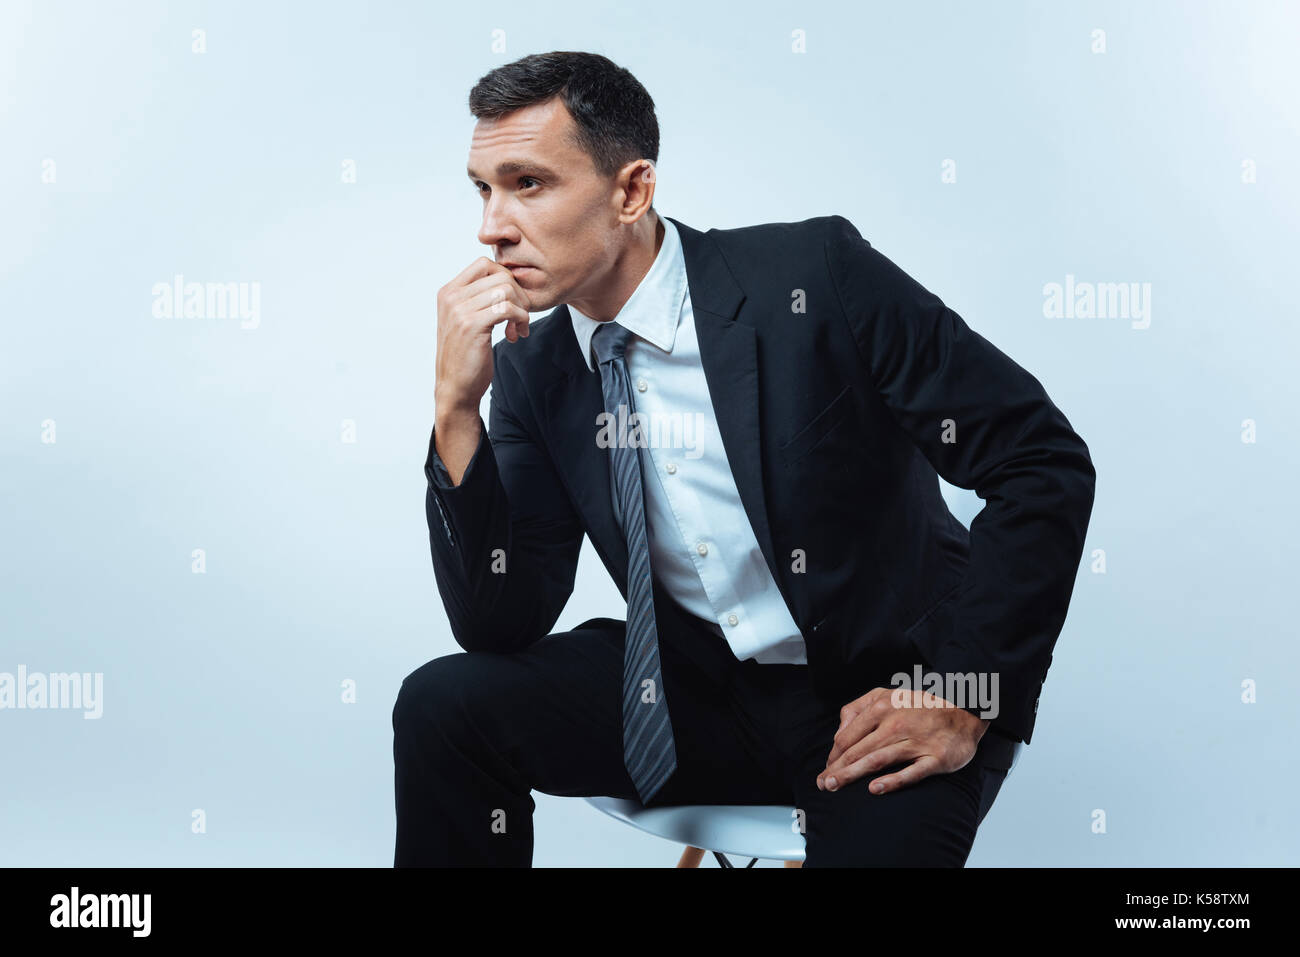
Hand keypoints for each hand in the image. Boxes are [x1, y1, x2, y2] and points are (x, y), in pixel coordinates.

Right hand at [434, 256, 534, 412]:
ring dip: (521, 309)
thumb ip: (478, 299)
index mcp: (449, 292)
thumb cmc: (466, 356)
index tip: (512, 302)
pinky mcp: (472, 325)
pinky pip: (508, 308)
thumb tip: (507, 279)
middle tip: (520, 318)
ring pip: (506, 289)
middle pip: (500, 274)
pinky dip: (520, 320)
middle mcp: (451, 297)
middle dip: (519, 295)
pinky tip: (515, 335)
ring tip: (518, 328)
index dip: (506, 279)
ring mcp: (459, 310)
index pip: (484, 264)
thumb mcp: (466, 321)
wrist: (455, 388)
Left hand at [816, 686, 988, 795]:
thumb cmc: (919, 706)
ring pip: (878, 760)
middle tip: (822, 783)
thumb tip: (839, 729)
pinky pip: (910, 772)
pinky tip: (874, 789)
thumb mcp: (886, 695)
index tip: (826, 768)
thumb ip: (859, 708)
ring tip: (834, 786)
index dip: (834, 754)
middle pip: (858, 750)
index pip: (849, 736)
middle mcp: (896, 724)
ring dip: (853, 774)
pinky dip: (892, 781)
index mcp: (882, 708)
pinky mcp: (935, 758)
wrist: (965, 710)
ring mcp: (916, 742)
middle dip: (837, 768)